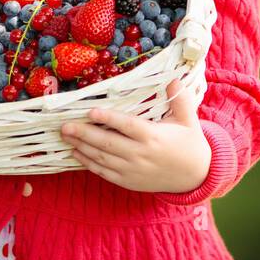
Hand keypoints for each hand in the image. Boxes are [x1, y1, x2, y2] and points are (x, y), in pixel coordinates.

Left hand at [59, 79, 210, 193]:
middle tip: (65, 126)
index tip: (90, 111)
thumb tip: (173, 78)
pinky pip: (104, 172)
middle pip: (108, 143)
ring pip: (102, 158)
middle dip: (84, 134)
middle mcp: (141, 154)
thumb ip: (180, 98)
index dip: (108, 118)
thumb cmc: (189, 143)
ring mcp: (133, 170)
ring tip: (66, 137)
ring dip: (82, 147)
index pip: (127, 125)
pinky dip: (89, 163)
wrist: (194, 176)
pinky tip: (76, 153)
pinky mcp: (129, 181)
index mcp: (154, 136)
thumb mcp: (188, 120)